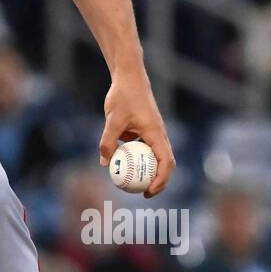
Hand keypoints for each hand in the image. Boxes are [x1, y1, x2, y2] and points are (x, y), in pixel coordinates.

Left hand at [98, 66, 175, 196]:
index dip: (161, 180)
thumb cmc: (123, 96)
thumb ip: (108, 141)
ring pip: (155, 156)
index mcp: (156, 133)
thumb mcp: (113, 119)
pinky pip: (144, 148)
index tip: (149, 191)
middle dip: (158, 181)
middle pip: (165, 163)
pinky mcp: (145, 129)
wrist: (129, 77)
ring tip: (133, 183)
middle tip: (144, 194)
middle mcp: (159, 134)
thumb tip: (104, 163)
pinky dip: (137, 157)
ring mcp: (153, 132)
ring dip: (148, 170)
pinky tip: (122, 162)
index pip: (166, 162)